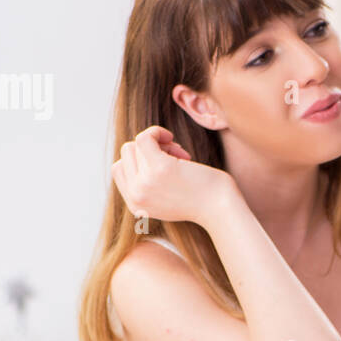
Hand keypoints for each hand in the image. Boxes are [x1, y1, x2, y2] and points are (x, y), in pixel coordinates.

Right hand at [111, 125, 232, 226]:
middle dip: (151, 150)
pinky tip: (171, 137)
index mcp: (135, 205)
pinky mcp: (159, 168)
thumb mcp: (166, 198)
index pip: (120, 169)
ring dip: (159, 143)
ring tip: (181, 155)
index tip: (165, 162)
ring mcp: (145, 183)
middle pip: (128, 154)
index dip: (140, 159)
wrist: (221, 209)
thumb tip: (137, 151)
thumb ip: (148, 184)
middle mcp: (135, 196)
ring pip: (136, 145)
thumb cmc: (202, 199)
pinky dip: (156, 131)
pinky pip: (144, 138)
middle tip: (177, 157)